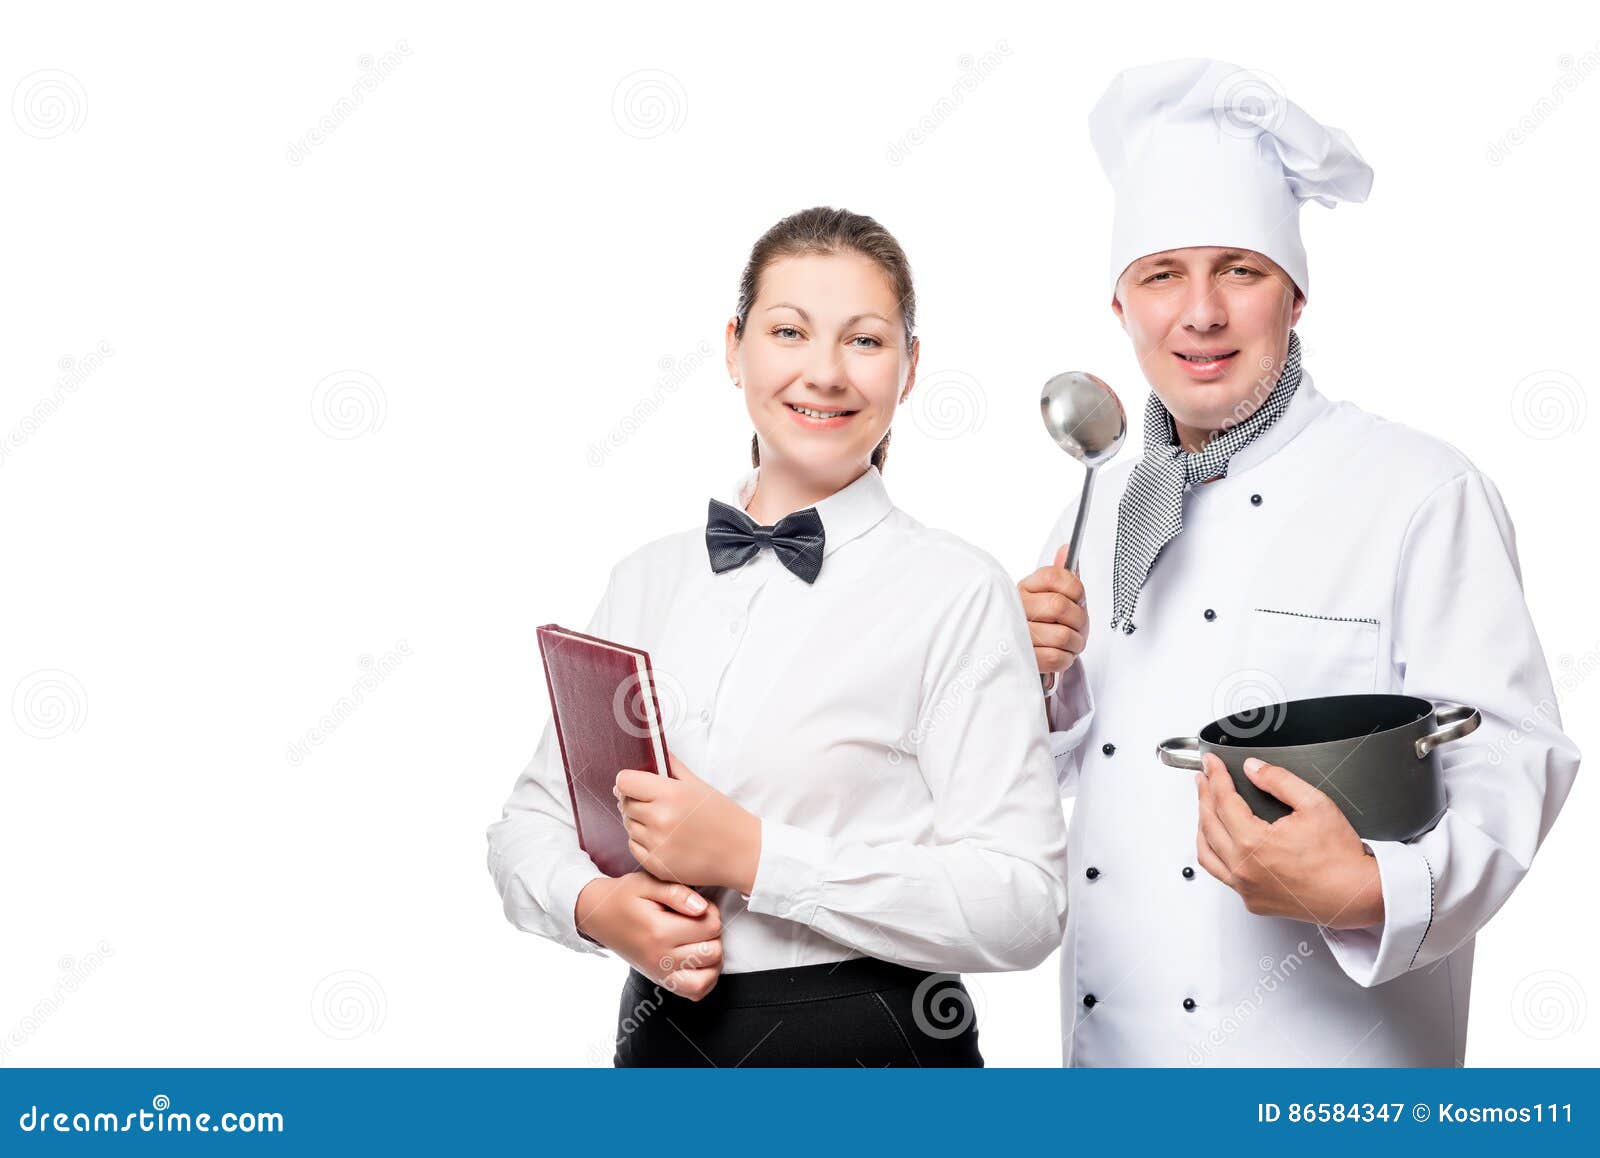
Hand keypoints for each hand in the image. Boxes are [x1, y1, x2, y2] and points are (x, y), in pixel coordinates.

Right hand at [574, 871, 723, 1000]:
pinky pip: (695, 992)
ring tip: (701, 940)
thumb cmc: (624, 897)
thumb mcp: (647, 883)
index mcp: (659, 931)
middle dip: (714, 934)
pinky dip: (705, 978)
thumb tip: (702, 908)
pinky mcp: (661, 982)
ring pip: (708, 977)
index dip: (712, 911)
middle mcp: (660, 958)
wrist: (599, 917)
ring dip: (713, 958)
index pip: (710, 926)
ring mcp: (661, 974)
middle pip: (713, 952)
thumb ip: (677, 892)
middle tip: (699, 921)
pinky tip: (699, 959)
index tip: (698, 906)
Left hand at [615, 754, 761, 893]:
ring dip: (638, 822)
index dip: (628, 781)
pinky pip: (633, 846)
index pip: (624, 781)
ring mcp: (657, 844)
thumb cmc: (723, 816)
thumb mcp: (699, 785)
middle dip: (634, 801)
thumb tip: (652, 750)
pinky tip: (662, 838)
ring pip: (628, 825)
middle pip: (624, 803)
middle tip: (654, 803)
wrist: (742, 853)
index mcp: (671, 794)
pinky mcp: (656, 865)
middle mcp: (660, 819)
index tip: (636, 784)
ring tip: (663, 822)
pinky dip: (642, 841)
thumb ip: (672, 766)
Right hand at [1017, 544, 1087, 676]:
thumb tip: (1067, 549)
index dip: (1076, 589)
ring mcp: (1017, 634)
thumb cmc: (1044, 623)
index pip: (1055, 577)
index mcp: (1025, 587)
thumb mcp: (1054, 595)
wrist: (1024, 655)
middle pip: (1059, 606)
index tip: (1077, 598)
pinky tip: (1059, 654)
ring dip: (1075, 643)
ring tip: (1069, 643)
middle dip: (1079, 620)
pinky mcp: (1023, 659)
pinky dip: (1065, 659)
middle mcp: (1016, 608)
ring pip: (1062, 635)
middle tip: (1077, 626)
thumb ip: (1063, 575)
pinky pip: (1055, 657)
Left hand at [1195, 753, 1384, 928]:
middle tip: (1205, 778)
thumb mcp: (1314, 804)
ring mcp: (1246, 888)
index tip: (1211, 763)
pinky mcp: (1253, 901)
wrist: (1357, 895)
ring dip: (1202, 826)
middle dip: (1204, 796)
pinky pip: (1222, 875)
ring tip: (1205, 806)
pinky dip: (1214, 854)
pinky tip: (1218, 842)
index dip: (1215, 776)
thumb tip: (1253, 768)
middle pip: (1209, 824)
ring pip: (1207, 853)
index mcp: (1252, 843)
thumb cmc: (1340, 857)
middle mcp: (1243, 868)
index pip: (1223, 800)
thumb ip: (1278, 780)